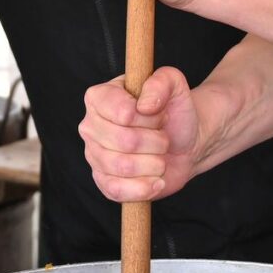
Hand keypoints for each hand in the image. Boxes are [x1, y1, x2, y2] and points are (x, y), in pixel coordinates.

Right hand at [78, 66, 202, 201]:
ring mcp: (94, 155)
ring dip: (154, 164)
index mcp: (99, 97)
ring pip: (124, 167)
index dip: (149, 118)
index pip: (123, 113)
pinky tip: (156, 180)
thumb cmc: (173, 111)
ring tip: (160, 156)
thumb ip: (162, 81)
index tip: (158, 114)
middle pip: (125, 141)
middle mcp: (90, 126)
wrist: (182, 143)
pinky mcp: (103, 182)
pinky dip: (145, 188)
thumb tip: (145, 105)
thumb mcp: (174, 85)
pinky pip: (118, 191)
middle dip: (156, 142)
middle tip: (163, 137)